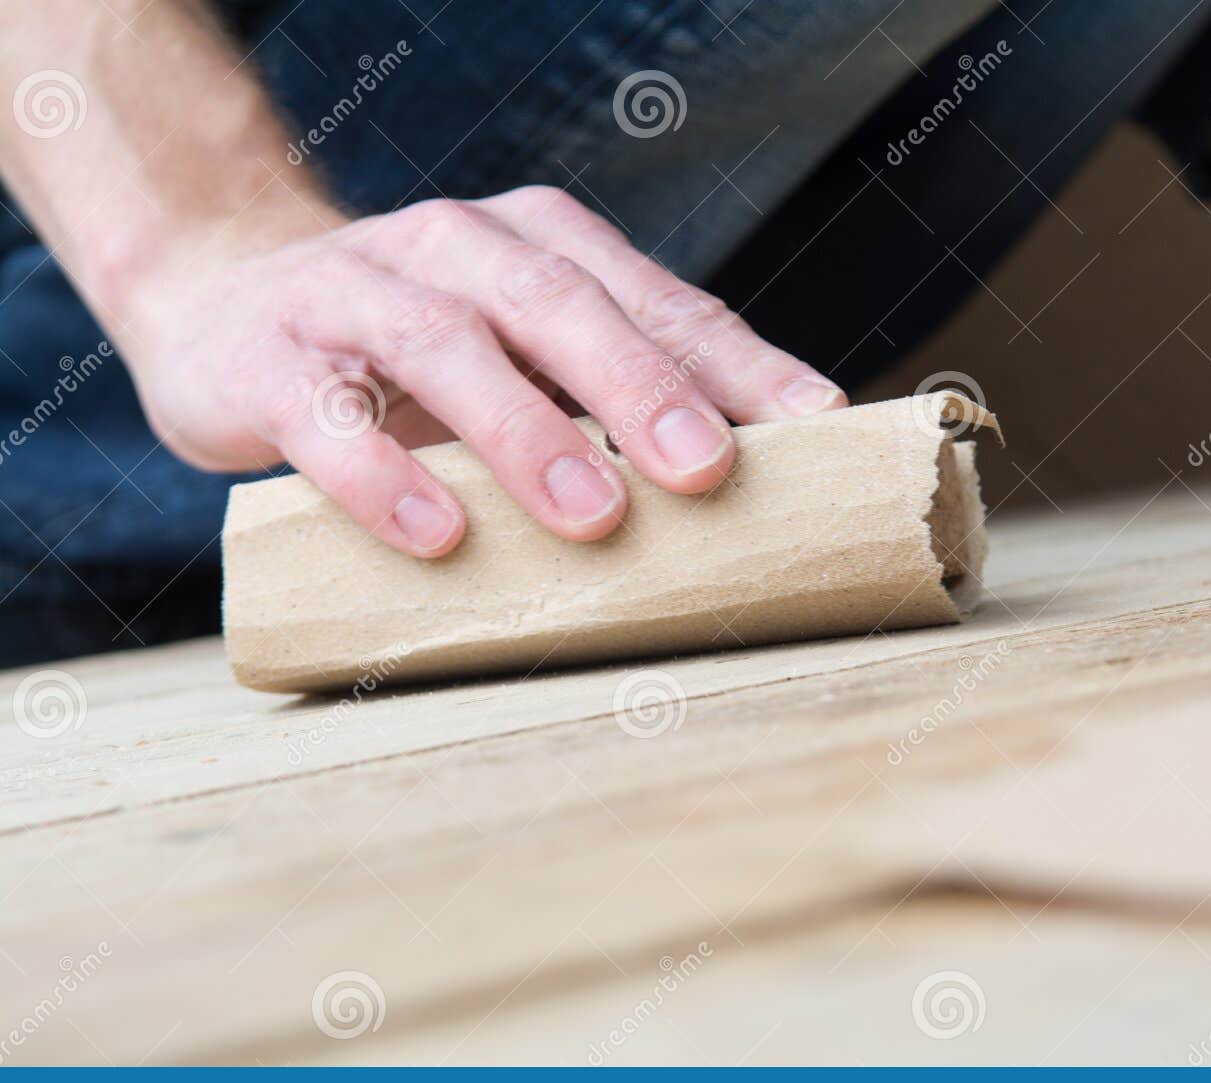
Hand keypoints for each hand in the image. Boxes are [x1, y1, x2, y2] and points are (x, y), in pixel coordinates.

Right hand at [123, 187, 847, 556]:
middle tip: (707, 468)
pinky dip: (383, 473)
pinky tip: (438, 534)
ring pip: (447, 347)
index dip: (734, 360)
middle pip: (557, 302)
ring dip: (525, 433)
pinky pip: (327, 415)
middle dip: (640, 384)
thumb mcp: (522, 351)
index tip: (812, 424)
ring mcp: (354, 293)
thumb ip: (611, 394)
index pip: (654, 297)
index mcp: (537, 244)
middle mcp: (453, 248)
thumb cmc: (414, 352)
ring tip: (594, 517)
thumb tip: (755, 484)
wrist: (220, 305)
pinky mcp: (267, 359)